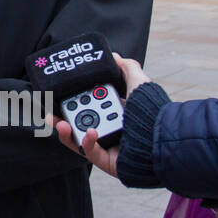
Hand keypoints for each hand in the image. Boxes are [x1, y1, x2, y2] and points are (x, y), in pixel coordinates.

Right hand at [51, 53, 148, 177]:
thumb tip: (114, 55)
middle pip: (78, 123)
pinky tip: (90, 132)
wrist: (165, 139)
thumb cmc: (152, 112)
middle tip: (52, 111)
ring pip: (78, 140)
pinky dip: (87, 142)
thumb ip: (127, 68)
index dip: (73, 101)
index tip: (60, 95)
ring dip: (66, 131)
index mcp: (113, 113)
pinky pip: (91, 152)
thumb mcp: (139, 83)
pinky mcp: (107, 161)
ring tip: (60, 122)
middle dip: (63, 117)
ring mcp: (107, 147)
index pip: (87, 106)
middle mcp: (109, 130)